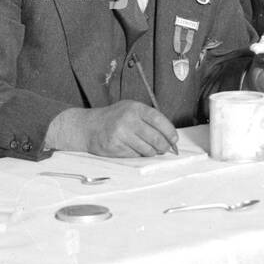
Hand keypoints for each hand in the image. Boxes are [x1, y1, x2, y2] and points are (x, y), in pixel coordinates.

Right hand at [46, 101, 177, 157]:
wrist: (88, 127)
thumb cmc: (114, 119)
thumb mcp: (130, 110)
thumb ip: (148, 119)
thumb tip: (170, 137)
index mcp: (135, 108)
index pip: (159, 120)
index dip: (170, 132)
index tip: (174, 140)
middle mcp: (128, 119)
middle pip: (156, 138)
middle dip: (164, 146)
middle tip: (165, 149)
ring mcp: (121, 133)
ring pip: (148, 149)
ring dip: (152, 152)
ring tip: (150, 149)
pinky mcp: (115, 146)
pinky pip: (136, 155)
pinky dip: (139, 154)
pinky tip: (134, 149)